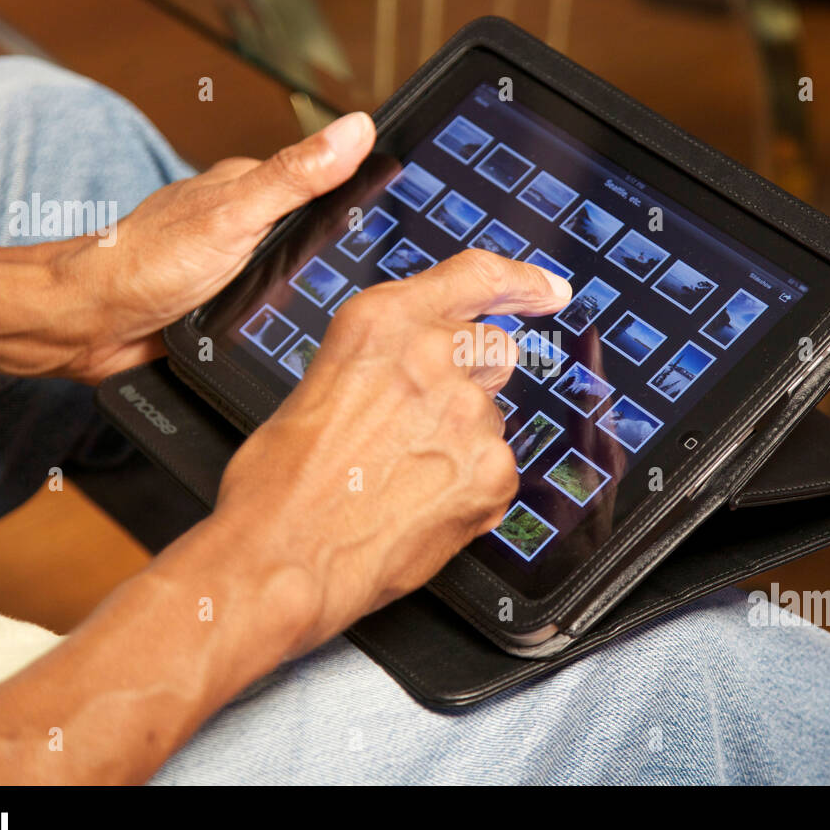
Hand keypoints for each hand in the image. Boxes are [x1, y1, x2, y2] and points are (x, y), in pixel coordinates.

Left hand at [48, 111, 376, 382]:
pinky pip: (280, 318)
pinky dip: (299, 326)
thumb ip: (295, 177)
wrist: (84, 328)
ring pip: (305, 281)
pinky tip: (318, 338)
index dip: (373, 194)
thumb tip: (355, 128)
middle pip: (322, 236)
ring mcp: (240, 272)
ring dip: (326, 297)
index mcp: (252, 191)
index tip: (419, 206)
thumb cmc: (140, 263)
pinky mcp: (231, 316)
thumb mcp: (233, 215)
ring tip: (372, 312)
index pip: (330, 183)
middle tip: (402, 276)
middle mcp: (248, 228)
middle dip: (357, 255)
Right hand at [211, 249, 571, 654]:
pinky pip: (496, 472)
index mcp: (383, 321)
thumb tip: (422, 369)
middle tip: (431, 422)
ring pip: (489, 420)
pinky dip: (468, 490)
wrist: (282, 554)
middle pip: (494, 350)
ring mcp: (469, 413)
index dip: (521, 281)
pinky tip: (420, 506)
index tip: (547, 288)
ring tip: (401, 480)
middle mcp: (433, 355)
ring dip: (461, 444)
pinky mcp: (492, 471)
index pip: (475, 276)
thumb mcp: (325, 382)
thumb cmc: (282, 480)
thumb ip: (386, 360)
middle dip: (474, 379)